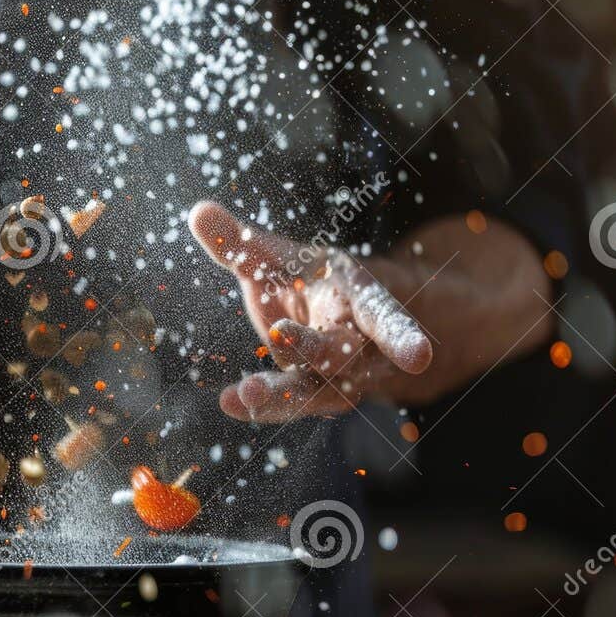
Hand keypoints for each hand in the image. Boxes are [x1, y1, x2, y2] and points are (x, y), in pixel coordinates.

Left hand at [189, 201, 434, 422]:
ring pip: (318, 391)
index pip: (385, 315)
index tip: (418, 358)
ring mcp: (339, 376)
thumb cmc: (305, 279)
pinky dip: (261, 406)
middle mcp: (358, 342)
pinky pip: (292, 405)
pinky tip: (232, 402)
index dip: (401, 334)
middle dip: (315, 349)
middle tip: (280, 335)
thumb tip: (197, 210)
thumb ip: (238, 241)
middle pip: (344, 353)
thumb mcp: (276, 256)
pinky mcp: (315, 396)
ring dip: (283, 395)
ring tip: (245, 395)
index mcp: (362, 297)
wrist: (324, 315)